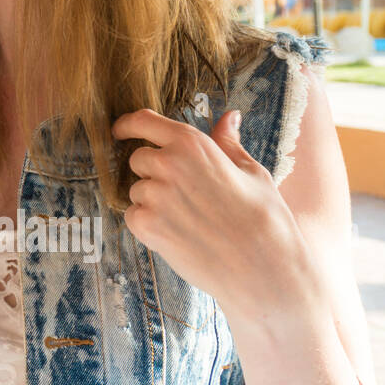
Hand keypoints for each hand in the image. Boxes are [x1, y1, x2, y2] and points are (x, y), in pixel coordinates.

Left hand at [110, 107, 316, 319]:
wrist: (264, 268)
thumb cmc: (264, 218)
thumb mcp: (252, 171)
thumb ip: (228, 142)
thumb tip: (229, 116)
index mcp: (191, 144)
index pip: (143, 122)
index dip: (127, 124)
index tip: (119, 130)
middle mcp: (167, 164)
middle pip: (138, 159)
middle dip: (154, 173)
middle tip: (186, 195)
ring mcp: (154, 195)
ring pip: (137, 191)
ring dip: (153, 202)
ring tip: (190, 219)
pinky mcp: (146, 225)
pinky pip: (134, 216)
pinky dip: (148, 225)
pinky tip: (179, 233)